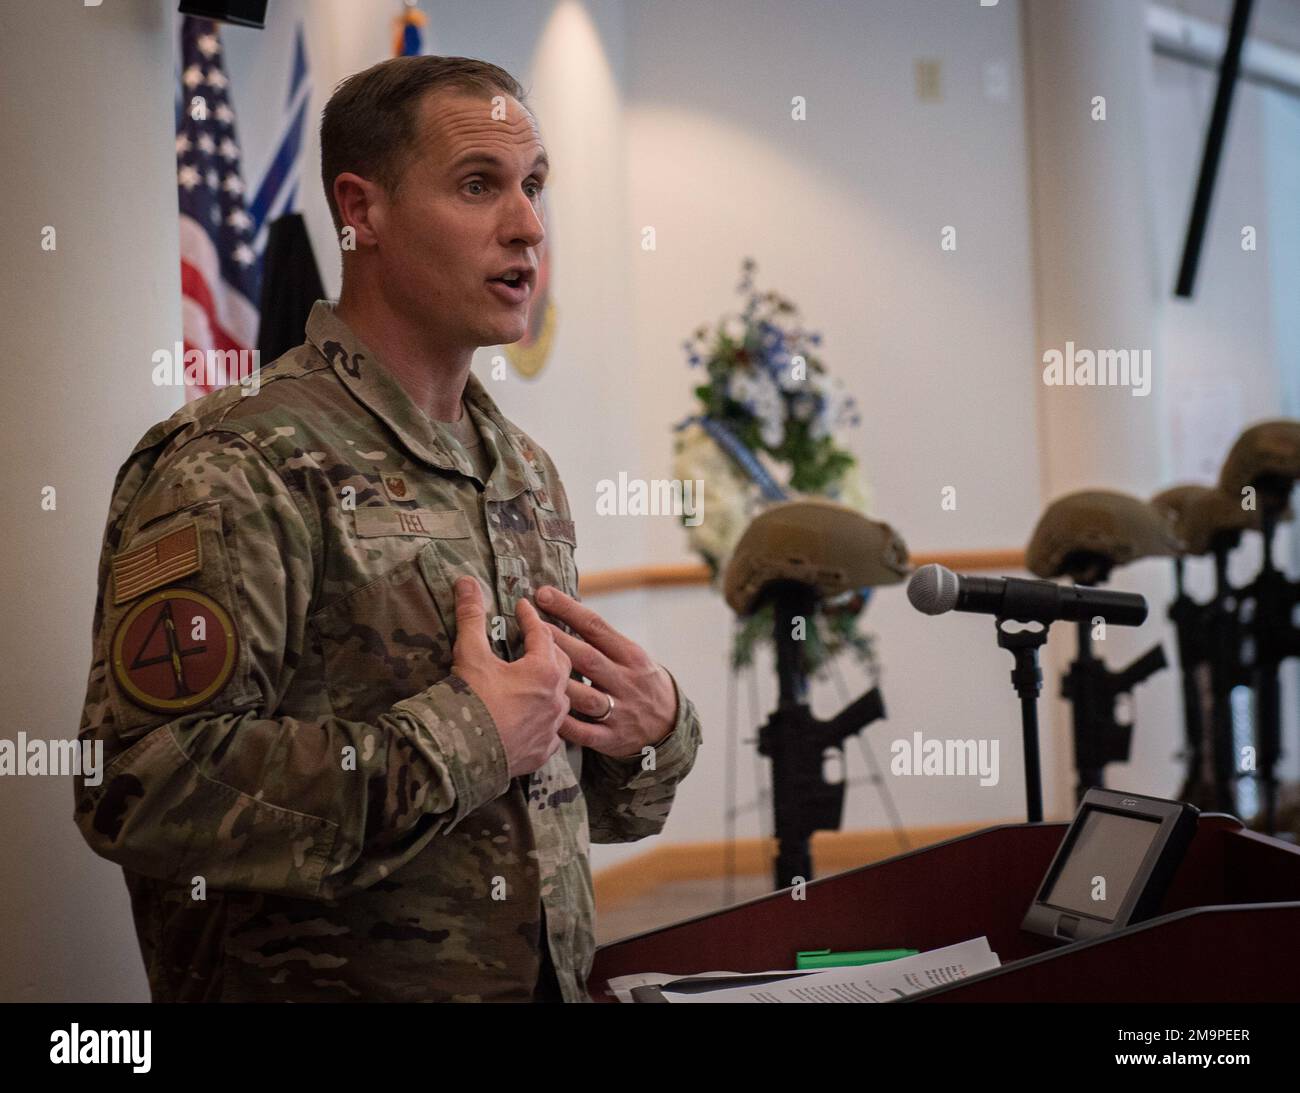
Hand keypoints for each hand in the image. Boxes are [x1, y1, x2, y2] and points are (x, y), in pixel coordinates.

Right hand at [450, 577, 570, 778]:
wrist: (464, 755)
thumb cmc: (470, 701)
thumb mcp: (470, 653)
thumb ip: (471, 616)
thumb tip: (466, 582)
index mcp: (543, 670)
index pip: (542, 634)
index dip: (530, 618)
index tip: (523, 607)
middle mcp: (556, 698)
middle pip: (560, 664)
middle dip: (549, 648)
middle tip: (536, 638)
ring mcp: (552, 727)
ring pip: (562, 699)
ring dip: (552, 685)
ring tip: (539, 677)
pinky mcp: (543, 751)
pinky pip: (553, 730)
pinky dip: (546, 719)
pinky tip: (538, 717)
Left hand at [535, 585, 676, 759]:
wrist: (668, 725)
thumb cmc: (638, 681)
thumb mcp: (631, 656)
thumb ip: (601, 639)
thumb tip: (561, 609)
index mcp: (630, 655)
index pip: (596, 626)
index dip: (568, 609)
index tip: (542, 594)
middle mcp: (626, 681)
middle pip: (587, 658)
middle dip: (556, 640)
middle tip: (528, 624)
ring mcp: (620, 711)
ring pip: (584, 696)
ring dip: (557, 682)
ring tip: (529, 670)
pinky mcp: (612, 738)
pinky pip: (584, 733)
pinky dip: (564, 724)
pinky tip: (543, 714)